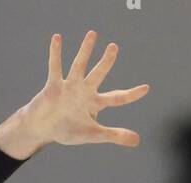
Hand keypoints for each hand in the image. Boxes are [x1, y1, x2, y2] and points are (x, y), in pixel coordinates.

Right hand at [0, 31, 149, 157]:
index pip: (117, 98)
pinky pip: (55, 67)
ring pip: (79, 66)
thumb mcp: (94, 135)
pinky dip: (56, 53)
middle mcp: (84, 91)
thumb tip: (138, 140)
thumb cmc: (68, 130)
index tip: (146, 88)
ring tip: (93, 34)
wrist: (44, 129)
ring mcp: (69, 87)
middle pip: (98, 75)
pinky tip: (58, 38)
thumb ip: (115, 135)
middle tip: (114, 46)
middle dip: (106, 62)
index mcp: (94, 103)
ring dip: (85, 51)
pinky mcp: (53, 86)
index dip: (131, 95)